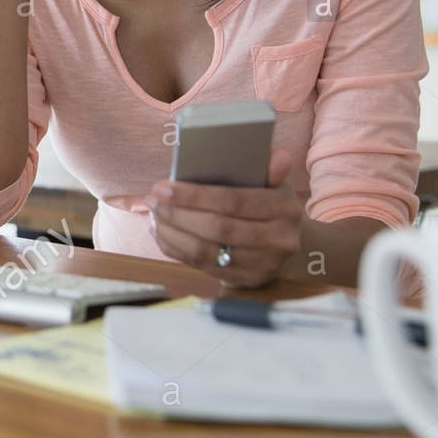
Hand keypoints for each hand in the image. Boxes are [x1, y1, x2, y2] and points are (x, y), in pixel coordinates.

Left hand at [146, 147, 303, 287]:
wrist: (284, 243)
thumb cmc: (267, 203)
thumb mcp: (271, 182)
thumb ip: (267, 166)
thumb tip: (279, 156)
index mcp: (284, 208)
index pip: (233, 201)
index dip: (195, 196)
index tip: (164, 187)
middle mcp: (279, 240)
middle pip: (217, 227)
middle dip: (178, 213)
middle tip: (153, 200)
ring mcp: (264, 265)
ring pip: (206, 250)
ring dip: (172, 232)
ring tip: (153, 215)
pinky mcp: (247, 281)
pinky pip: (203, 265)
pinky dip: (177, 249)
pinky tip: (162, 233)